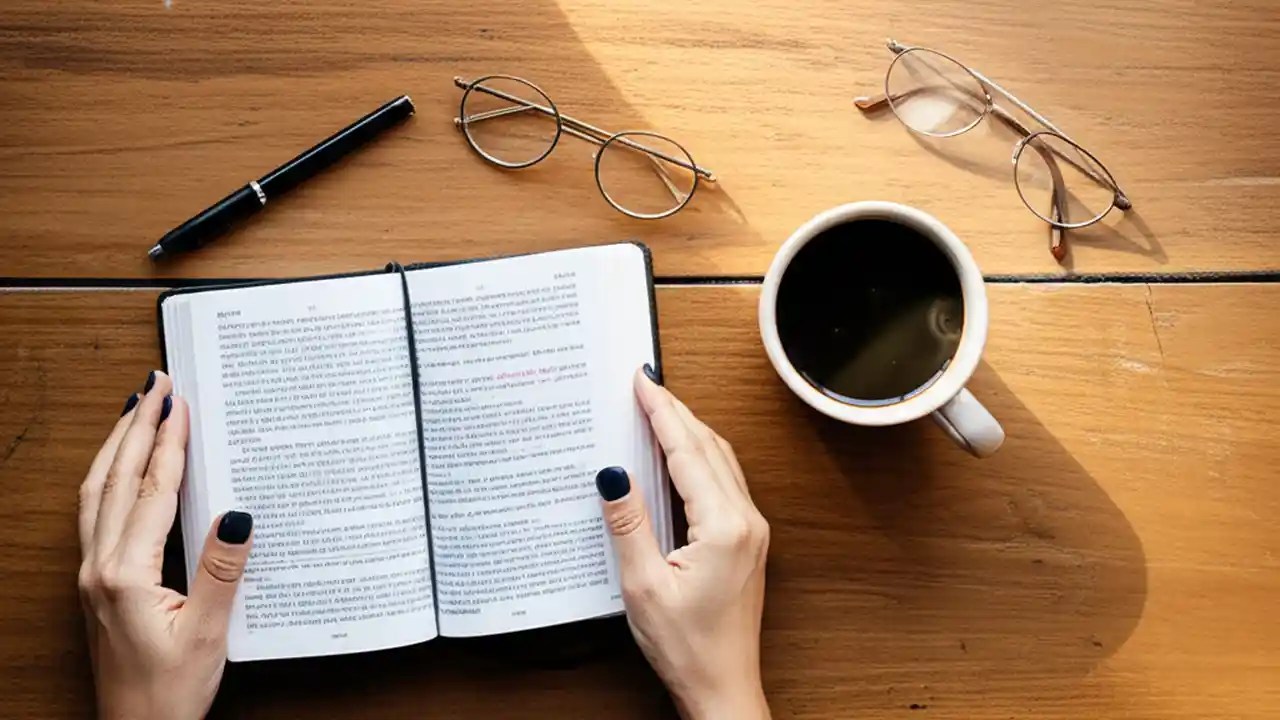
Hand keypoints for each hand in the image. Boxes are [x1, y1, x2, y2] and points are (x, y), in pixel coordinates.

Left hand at [78, 370, 253, 719]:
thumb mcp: (207, 634)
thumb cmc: (168, 695)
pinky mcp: (95, 585)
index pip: (151, 492)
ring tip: (137, 410)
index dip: (168, 442)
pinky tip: (123, 468)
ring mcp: (91, 576)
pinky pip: (95, 514)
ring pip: (96, 493)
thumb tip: (238, 516)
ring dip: (117, 447)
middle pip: (114, 480)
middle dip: (136, 427)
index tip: (179, 402)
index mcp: (124, 576)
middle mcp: (99, 569)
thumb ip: (221, 572)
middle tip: (156, 385)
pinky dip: (109, 478)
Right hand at [597, 367, 770, 719]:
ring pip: (721, 462)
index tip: (642, 381)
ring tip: (658, 410)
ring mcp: (752, 531)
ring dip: (690, 432)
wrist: (723, 688)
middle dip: (676, 412)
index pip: (687, 451)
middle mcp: (746, 521)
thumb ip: (628, 524)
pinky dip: (700, 458)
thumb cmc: (687, 648)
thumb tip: (612, 475)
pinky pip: (725, 483)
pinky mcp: (747, 542)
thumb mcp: (643, 585)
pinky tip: (679, 456)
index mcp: (724, 526)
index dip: (661, 412)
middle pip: (709, 447)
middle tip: (644, 385)